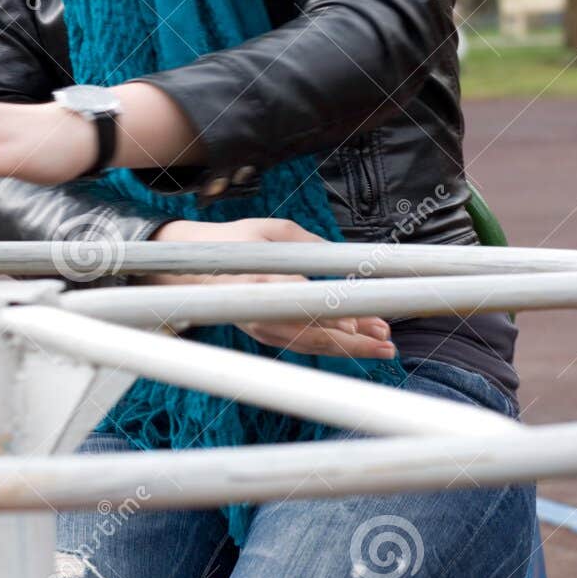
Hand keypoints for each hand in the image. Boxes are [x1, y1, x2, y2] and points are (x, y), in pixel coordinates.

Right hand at [143, 216, 395, 360]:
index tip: (360, 322)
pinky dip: (331, 345)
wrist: (190, 269)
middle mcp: (261, 312)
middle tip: (386, 340)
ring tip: (382, 345)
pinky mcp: (264, 334)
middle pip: (313, 335)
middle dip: (354, 341)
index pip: (303, 306)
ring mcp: (261, 328)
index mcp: (261, 282)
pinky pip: (302, 344)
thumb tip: (344, 257)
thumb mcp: (271, 230)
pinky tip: (355, 340)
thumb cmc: (232, 244)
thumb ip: (310, 244)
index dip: (333, 318)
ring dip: (348, 348)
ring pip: (311, 345)